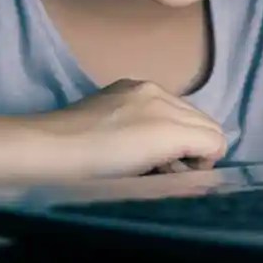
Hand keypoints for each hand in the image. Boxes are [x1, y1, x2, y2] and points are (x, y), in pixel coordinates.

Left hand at [34, 79, 227, 178]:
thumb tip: (204, 161)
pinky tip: (134, 136)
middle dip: (195, 146)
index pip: (215, 138)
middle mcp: (159, 95)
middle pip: (204, 121)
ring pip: (184, 110)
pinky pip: (160, 99)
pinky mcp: (123, 85)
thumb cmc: (97, 172)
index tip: (180, 178)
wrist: (47, 149)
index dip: (205, 163)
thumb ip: (189, 164)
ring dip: (179, 133)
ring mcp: (140, 87)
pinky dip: (160, 118)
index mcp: (167, 118)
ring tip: (150, 155)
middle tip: (167, 169)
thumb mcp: (149, 175)